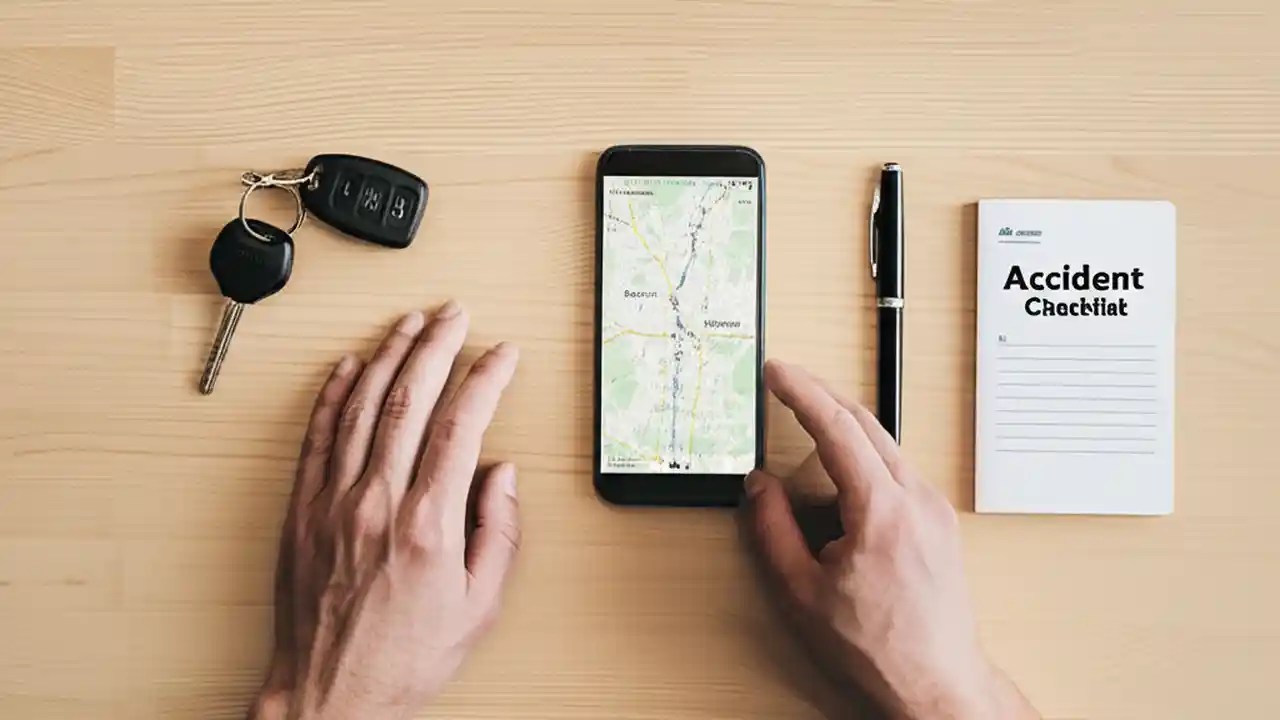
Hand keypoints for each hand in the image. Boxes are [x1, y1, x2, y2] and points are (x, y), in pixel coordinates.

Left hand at [249, 302, 521, 719]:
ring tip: (409, 324)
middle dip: (437, 346)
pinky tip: (349, 367)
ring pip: (361, 407)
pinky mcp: (301, 511)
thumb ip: (498, 534)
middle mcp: (376, 501)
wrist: (329, 697)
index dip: (485, 378)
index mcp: (428, 524)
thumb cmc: (403, 659)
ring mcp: (332, 501)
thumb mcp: (479, 608)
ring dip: (388, 357)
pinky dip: (333, 395)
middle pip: (409, 400)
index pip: (460, 425)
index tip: (502, 355)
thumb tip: (500, 474)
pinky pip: (317, 436)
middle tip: (454, 316)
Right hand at [742, 360, 1037, 719]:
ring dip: (843, 427)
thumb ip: (773, 530)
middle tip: (787, 384)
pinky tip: (842, 472)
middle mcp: (917, 500)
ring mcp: (934, 509)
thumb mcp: (802, 592)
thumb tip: (759, 486)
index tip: (777, 372)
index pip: (837, 428)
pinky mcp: (940, 521)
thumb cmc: (878, 648)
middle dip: (822, 395)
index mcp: (883, 511)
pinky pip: (898, 469)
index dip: (801, 392)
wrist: (937, 682)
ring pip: (884, 443)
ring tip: (806, 425)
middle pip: (865, 423)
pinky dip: (864, 456)